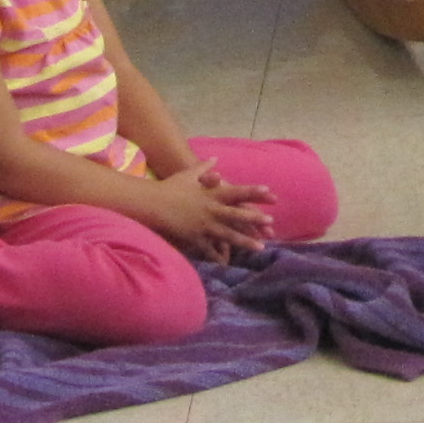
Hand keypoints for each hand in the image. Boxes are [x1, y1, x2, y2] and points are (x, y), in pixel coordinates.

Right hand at [144, 163, 272, 259]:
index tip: (269, 192)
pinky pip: (208, 249)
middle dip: (254, 219)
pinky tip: (229, 263)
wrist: (152, 203)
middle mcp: (210, 209)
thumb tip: (215, 159)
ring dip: (245, 241)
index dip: (253, 192)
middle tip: (271, 222)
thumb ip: (204, 168)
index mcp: (212, 194)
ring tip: (261, 247)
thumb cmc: (170, 187)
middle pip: (236, 215)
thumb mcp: (189, 174)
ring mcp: (203, 225)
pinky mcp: (194, 237)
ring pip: (228, 235)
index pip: (237, 192)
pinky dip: (218, 256)